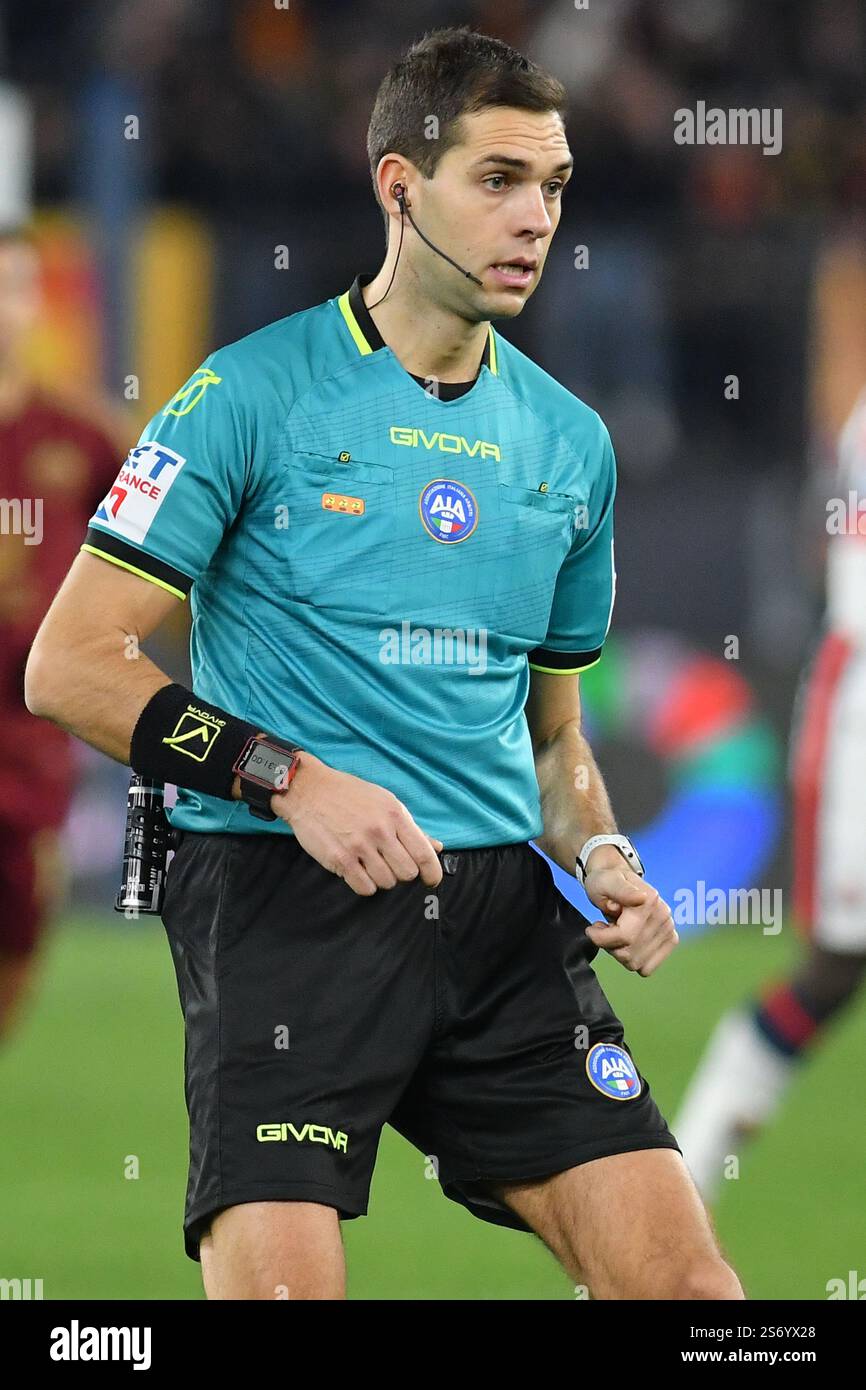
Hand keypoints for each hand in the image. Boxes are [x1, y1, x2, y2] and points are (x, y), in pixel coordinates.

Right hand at [271, 752, 443, 894]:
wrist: (308, 790)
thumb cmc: (348, 794)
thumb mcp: (385, 801)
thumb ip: (411, 828)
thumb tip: (436, 847)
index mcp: (395, 814)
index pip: (424, 854)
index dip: (432, 873)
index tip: (431, 880)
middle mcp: (380, 831)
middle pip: (407, 873)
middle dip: (402, 872)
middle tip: (390, 863)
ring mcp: (359, 846)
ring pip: (387, 882)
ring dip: (382, 878)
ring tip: (370, 863)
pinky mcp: (339, 860)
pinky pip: (364, 888)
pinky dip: (365, 885)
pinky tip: (358, 871)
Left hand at [582, 847, 677, 976]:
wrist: (617, 879)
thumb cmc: (606, 883)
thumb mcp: (604, 883)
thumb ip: (620, 890)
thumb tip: (640, 898)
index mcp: (649, 900)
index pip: (624, 937)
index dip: (601, 937)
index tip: (592, 928)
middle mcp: (663, 915)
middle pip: (629, 954)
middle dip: (610, 945)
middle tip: (605, 928)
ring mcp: (669, 928)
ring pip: (636, 963)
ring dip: (620, 952)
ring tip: (616, 932)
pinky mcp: (671, 939)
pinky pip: (648, 967)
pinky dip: (633, 958)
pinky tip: (626, 942)